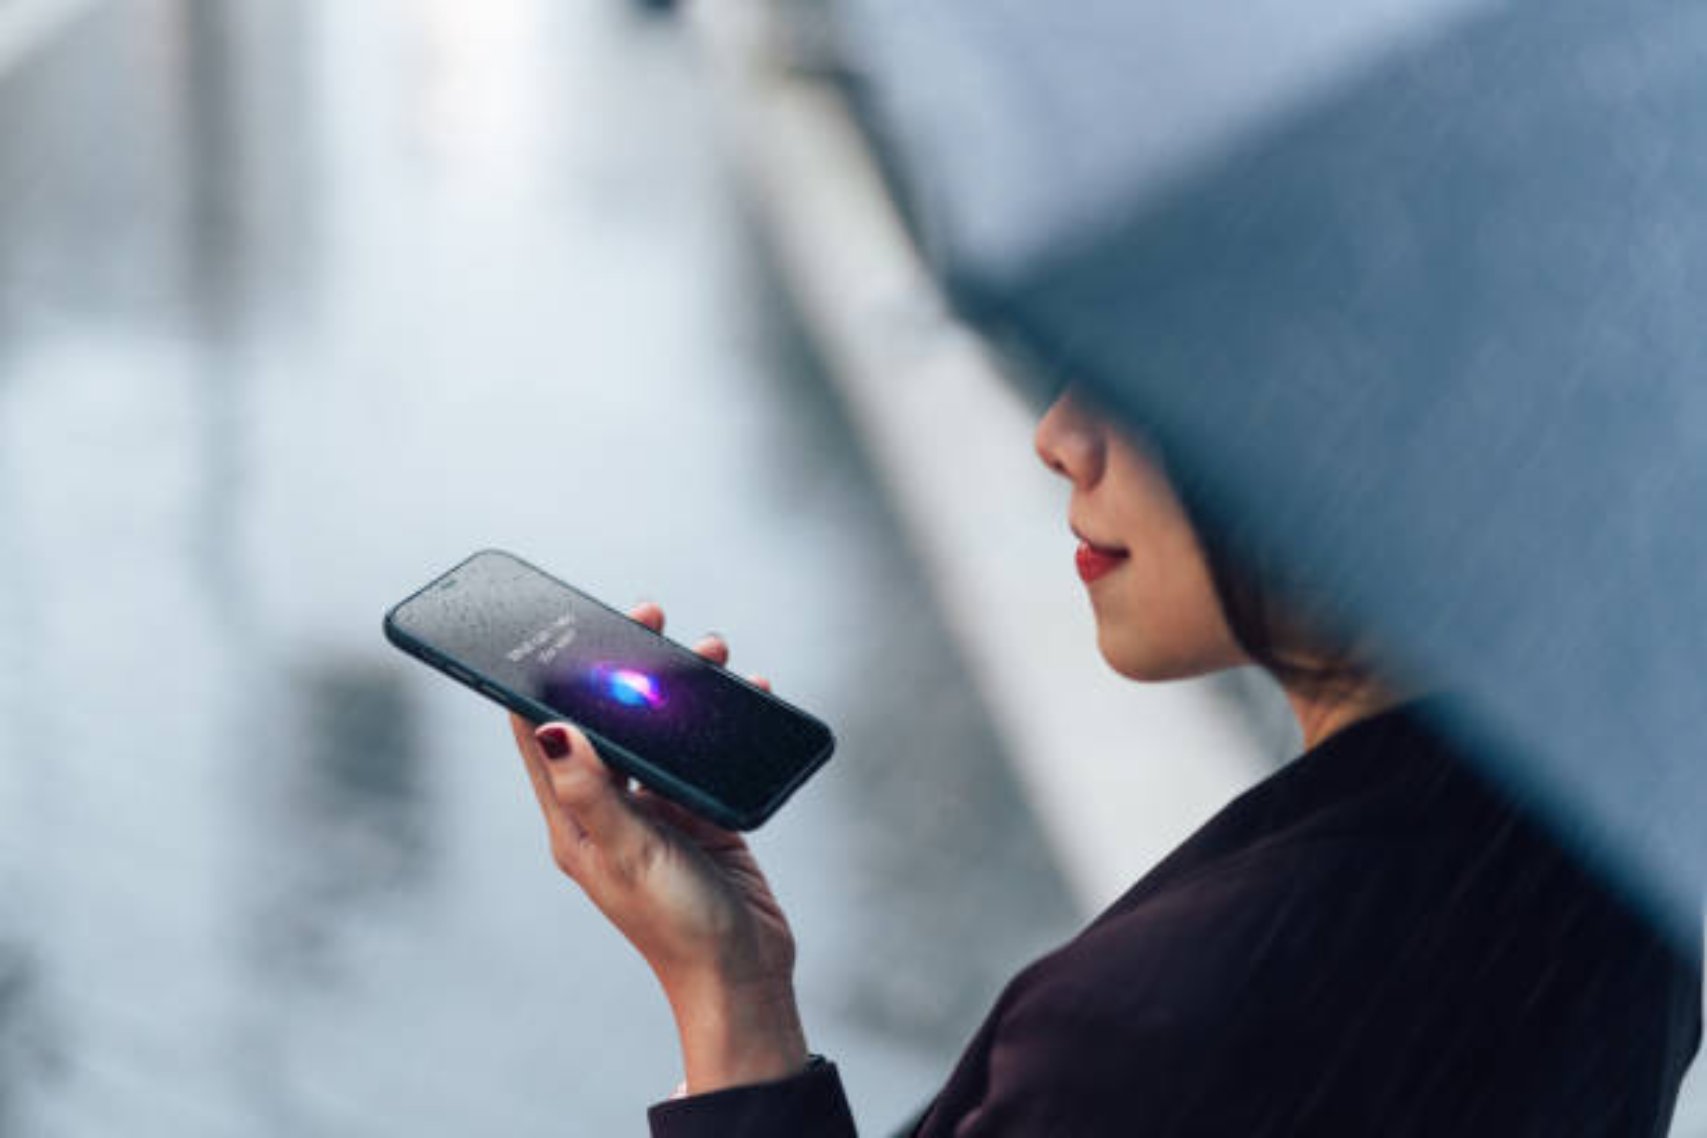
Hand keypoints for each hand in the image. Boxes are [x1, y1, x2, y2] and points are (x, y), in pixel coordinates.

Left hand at [510, 602, 808, 1092]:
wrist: (744, 974)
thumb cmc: (677, 925)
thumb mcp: (628, 853)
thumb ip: (592, 790)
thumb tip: (549, 727)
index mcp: (574, 819)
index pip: (540, 734)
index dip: (542, 677)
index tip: (558, 626)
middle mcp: (610, 808)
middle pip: (607, 718)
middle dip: (624, 664)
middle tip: (648, 617)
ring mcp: (656, 810)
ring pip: (660, 730)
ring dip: (680, 687)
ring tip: (710, 652)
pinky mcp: (700, 814)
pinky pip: (705, 753)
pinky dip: (722, 721)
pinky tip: (748, 693)